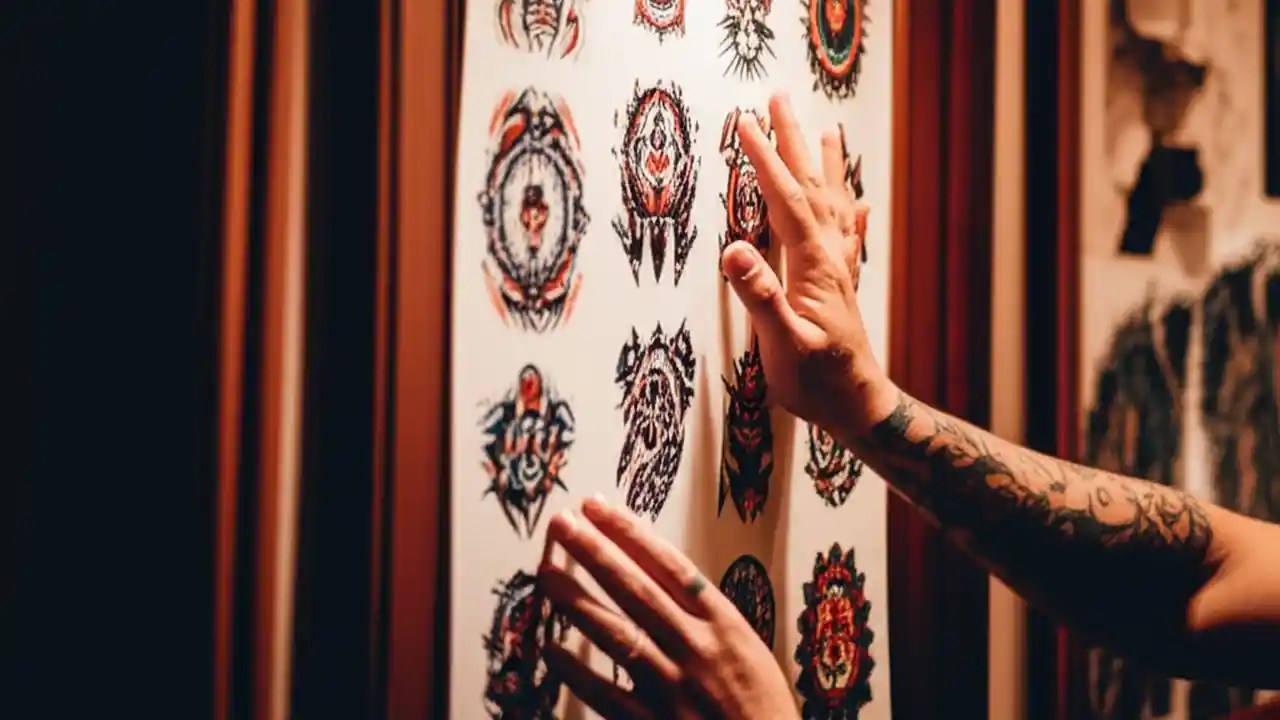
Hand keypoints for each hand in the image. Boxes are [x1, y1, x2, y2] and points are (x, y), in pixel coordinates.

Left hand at [537, 496, 796, 718]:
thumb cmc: (765, 711)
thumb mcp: (750, 652)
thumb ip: (709, 621)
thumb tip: (664, 584)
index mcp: (725, 625)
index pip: (669, 565)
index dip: (629, 534)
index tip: (597, 508)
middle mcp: (697, 648)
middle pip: (636, 590)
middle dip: (595, 552)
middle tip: (561, 524)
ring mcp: (673, 686)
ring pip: (615, 633)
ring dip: (576, 601)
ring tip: (546, 574)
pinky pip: (605, 692)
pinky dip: (575, 670)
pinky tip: (550, 649)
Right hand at [724, 92, 895, 435]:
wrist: (861, 409)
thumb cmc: (819, 385)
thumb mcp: (784, 345)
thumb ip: (761, 298)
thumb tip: (733, 251)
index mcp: (813, 267)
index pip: (785, 201)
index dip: (765, 161)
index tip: (745, 123)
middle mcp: (830, 259)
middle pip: (811, 188)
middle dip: (793, 142)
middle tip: (780, 99)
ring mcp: (838, 271)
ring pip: (832, 204)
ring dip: (825, 166)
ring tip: (828, 131)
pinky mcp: (841, 288)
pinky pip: (847, 236)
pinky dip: (851, 212)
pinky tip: (862, 204)